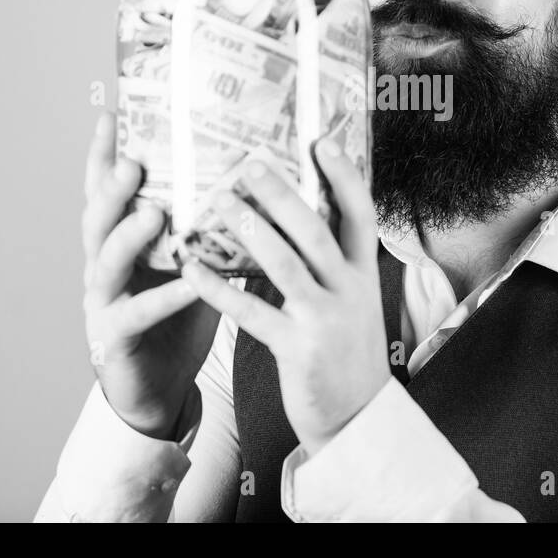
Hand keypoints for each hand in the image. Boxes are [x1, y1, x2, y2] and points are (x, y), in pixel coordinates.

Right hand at [81, 111, 222, 439]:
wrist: (158, 390)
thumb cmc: (178, 319)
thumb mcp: (188, 264)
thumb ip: (200, 226)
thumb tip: (248, 177)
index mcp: (119, 243)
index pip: (104, 192)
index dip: (102, 156)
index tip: (109, 115)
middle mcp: (103, 267)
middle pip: (96, 219)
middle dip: (110, 190)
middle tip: (130, 163)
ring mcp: (103, 303)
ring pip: (106, 262)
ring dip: (127, 236)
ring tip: (151, 213)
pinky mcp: (115, 339)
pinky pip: (137, 314)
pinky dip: (164, 297)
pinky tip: (189, 284)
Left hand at [182, 139, 390, 456]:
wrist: (357, 417)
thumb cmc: (344, 350)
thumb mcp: (353, 299)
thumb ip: (332, 260)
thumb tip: (298, 213)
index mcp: (364, 273)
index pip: (360, 213)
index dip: (344, 176)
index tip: (323, 140)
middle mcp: (349, 290)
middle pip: (316, 230)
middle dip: (283, 194)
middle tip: (251, 162)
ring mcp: (324, 319)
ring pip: (285, 265)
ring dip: (250, 230)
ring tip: (219, 201)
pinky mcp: (298, 349)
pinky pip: (253, 312)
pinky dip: (221, 288)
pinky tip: (194, 268)